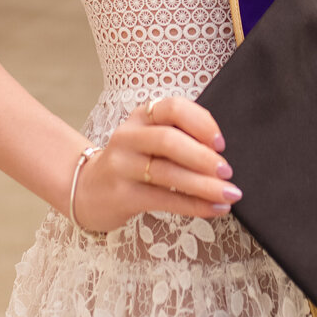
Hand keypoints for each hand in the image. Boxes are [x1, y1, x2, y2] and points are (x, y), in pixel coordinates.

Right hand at [70, 94, 241, 231]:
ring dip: (204, 185)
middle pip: (169, 140)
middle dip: (203, 157)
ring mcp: (122, 166)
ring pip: (167, 173)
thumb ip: (179, 137)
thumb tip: (221, 154)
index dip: (201, 123)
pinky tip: (214, 208)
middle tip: (227, 171)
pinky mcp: (122, 195)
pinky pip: (163, 200)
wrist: (88, 190)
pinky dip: (193, 205)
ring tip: (229, 194)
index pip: (173, 108)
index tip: (221, 143)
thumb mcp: (149, 138)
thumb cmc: (132, 162)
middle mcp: (128, 136)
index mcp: (141, 116)